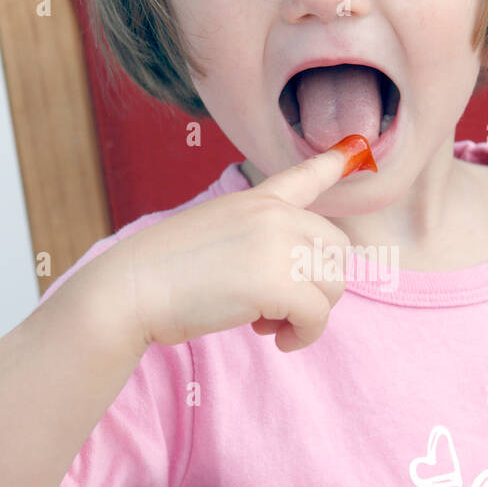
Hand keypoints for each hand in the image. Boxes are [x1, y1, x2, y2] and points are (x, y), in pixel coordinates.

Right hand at [98, 138, 375, 355]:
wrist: (130, 288)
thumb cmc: (161, 274)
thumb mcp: (213, 236)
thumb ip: (256, 242)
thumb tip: (292, 280)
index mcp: (257, 200)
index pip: (305, 176)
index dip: (333, 163)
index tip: (357, 147)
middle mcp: (275, 214)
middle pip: (338, 251)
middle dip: (319, 286)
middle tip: (277, 309)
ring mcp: (278, 244)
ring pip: (334, 286)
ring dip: (309, 315)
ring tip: (269, 324)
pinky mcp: (277, 282)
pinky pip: (317, 315)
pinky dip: (303, 336)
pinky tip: (276, 339)